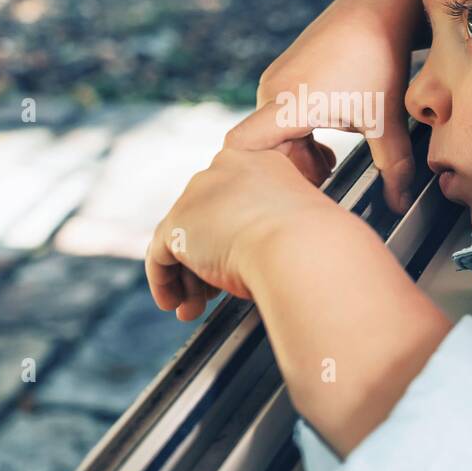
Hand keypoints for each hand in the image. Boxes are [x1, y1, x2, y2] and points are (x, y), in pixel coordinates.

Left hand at [145, 147, 340, 321]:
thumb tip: (250, 253)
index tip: (234, 262)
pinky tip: (174, 303)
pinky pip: (160, 255)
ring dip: (187, 276)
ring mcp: (198, 193)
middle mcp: (224, 170)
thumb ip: (268, 227)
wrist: (300, 246)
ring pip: (183, 238)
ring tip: (195, 307)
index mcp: (260, 163)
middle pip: (203, 218)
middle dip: (205, 258)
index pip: (231, 201)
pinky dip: (164, 281)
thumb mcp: (293, 225)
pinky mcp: (178, 222)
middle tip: (212, 293)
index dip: (230, 235)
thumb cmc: (311, 244)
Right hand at [224, 0, 423, 212]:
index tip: (284, 194)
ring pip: (270, 133)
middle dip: (288, 172)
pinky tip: (326, 147)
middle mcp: (271, 90)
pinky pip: (276, 117)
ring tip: (328, 167)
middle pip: (261, 149)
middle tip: (323, 189)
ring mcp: (275, 80)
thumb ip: (392, 166)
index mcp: (287, 104)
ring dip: (295, 155)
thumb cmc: (380, 60)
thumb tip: (398, 204)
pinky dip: (296, 137)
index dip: (253, 176)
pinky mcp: (284, 74)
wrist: (379, 8)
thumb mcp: (386, 120)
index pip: (241, 148)